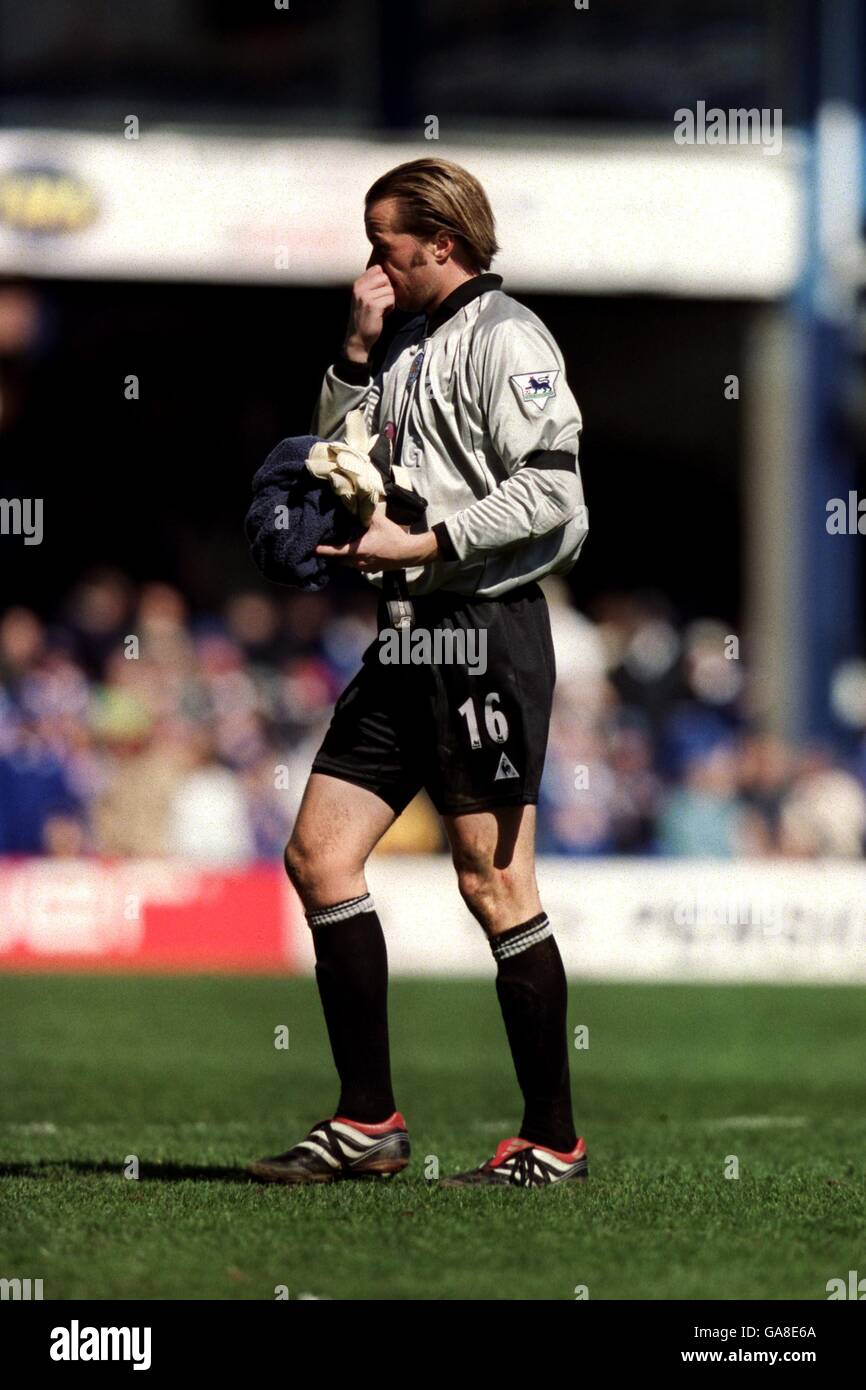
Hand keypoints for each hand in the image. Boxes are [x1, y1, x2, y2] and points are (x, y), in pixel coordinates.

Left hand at [316, 504, 438, 570]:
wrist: (409, 553)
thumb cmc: (394, 537)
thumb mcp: (380, 521)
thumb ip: (366, 510)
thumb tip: (356, 498)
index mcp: (358, 550)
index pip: (335, 551)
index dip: (322, 550)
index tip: (311, 548)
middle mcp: (358, 562)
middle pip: (338, 561)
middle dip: (330, 555)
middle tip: (321, 546)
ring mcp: (364, 568)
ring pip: (347, 564)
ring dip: (340, 558)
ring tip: (334, 549)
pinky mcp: (371, 570)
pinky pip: (356, 566)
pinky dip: (351, 560)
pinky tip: (352, 553)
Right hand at [342, 266, 394, 362]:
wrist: (358, 339)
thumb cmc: (365, 318)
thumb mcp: (364, 298)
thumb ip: (372, 285)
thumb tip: (388, 274)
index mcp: (357, 284)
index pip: (377, 268)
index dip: (383, 280)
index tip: (379, 292)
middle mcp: (360, 288)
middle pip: (385, 277)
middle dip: (388, 290)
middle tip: (382, 302)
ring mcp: (366, 297)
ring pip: (390, 289)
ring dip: (390, 300)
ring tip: (382, 310)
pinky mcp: (373, 306)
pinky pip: (391, 299)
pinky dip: (391, 308)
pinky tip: (383, 314)